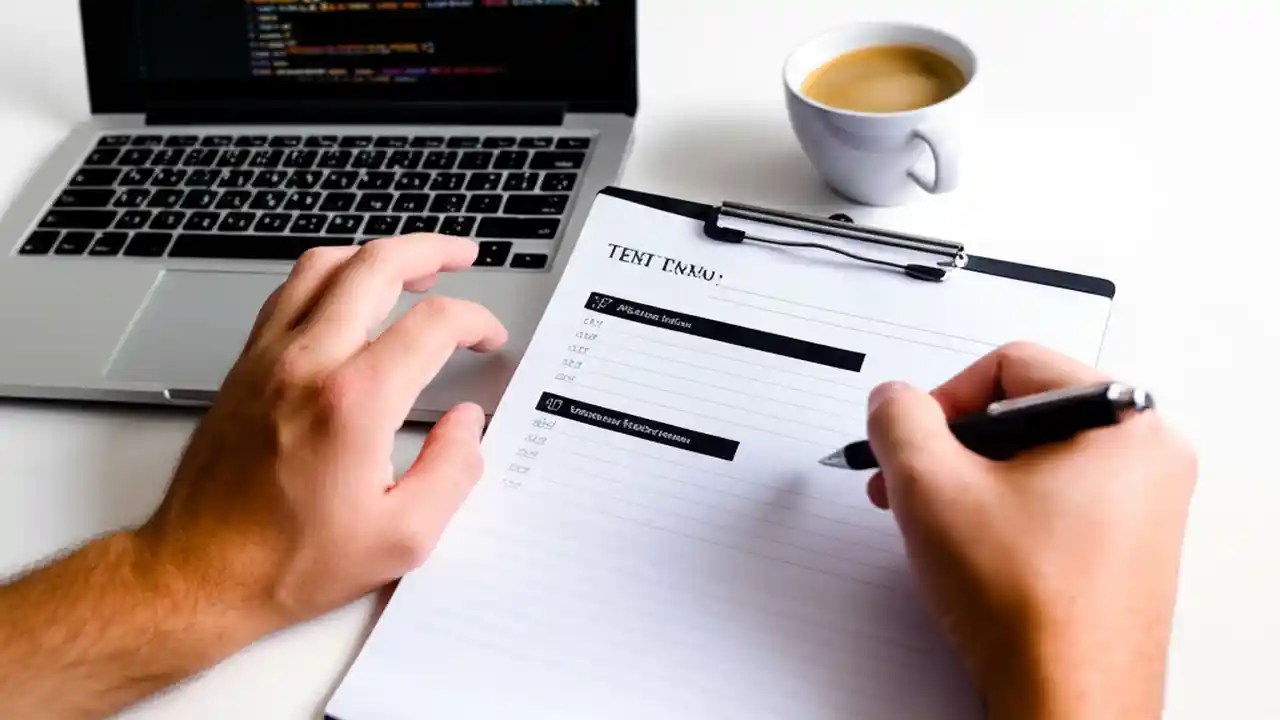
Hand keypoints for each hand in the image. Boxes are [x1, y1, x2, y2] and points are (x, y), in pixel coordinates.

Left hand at [137, 234, 507, 639]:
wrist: (199, 574)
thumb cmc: (290, 561)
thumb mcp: (403, 537)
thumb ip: (453, 471)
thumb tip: (467, 424)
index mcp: (354, 402)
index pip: (432, 324)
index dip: (474, 320)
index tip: (488, 338)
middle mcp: (307, 364)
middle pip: (375, 266)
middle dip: (429, 251)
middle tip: (460, 254)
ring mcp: (268, 359)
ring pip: (323, 266)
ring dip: (374, 254)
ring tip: (408, 265)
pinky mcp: (243, 368)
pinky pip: (288, 293)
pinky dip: (328, 276)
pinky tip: (346, 294)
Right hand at [865, 343, 1195, 719]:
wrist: (1068, 702)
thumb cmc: (1028, 608)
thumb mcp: (931, 487)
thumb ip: (899, 421)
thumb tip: (894, 402)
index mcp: (1124, 422)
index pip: (1012, 365)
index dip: (944, 399)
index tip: (914, 441)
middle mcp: (1148, 458)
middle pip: (1023, 412)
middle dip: (951, 447)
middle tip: (911, 483)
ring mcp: (1143, 507)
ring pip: (1034, 459)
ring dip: (970, 481)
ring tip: (935, 523)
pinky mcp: (1125, 548)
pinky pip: (1054, 501)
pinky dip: (1003, 512)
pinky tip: (972, 550)